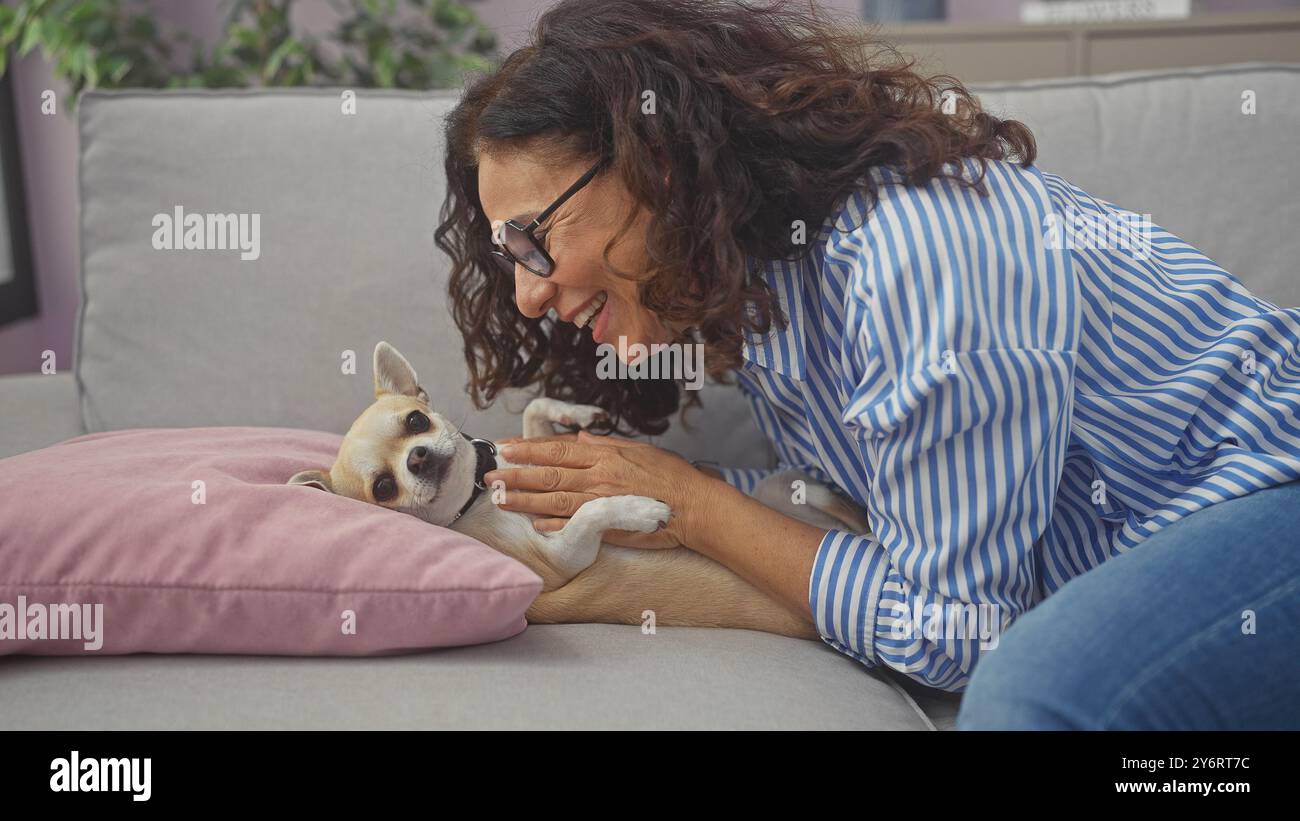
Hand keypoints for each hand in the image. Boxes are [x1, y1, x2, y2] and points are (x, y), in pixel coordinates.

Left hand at [483, 431, 716, 549]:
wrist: (694, 506)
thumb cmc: (671, 475)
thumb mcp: (639, 449)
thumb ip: (607, 444)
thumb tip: (581, 438)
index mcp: (605, 454)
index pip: (559, 449)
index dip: (529, 448)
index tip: (506, 447)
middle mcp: (599, 475)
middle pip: (549, 473)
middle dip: (516, 474)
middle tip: (490, 476)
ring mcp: (603, 500)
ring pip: (555, 498)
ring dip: (525, 500)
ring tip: (501, 499)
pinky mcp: (609, 522)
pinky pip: (576, 523)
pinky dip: (554, 523)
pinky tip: (535, 524)